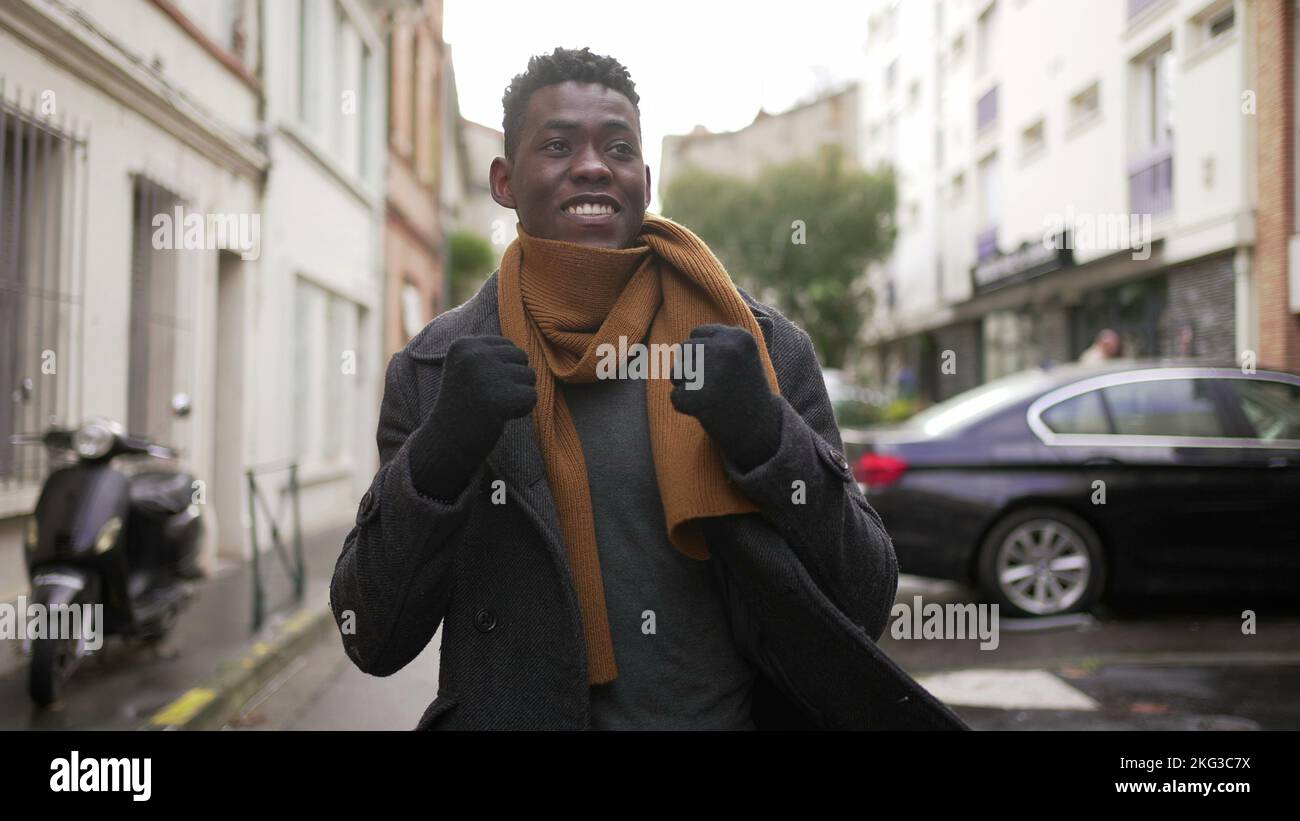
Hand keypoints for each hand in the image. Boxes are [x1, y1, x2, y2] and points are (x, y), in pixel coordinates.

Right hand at [409, 335, 536, 499]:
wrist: (445, 443)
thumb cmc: (462, 405)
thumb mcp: (466, 367)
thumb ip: (489, 352)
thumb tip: (521, 347)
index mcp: (464, 344)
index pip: (507, 346)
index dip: (501, 369)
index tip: (478, 386)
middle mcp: (474, 355)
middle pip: (521, 357)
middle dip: (512, 379)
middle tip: (487, 397)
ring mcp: (487, 376)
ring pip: (530, 376)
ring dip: (517, 395)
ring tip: (491, 406)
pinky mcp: (501, 399)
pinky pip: (531, 397)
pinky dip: (521, 410)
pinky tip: (499, 416)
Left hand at [669, 324, 781, 471]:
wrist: (761, 428)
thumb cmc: (746, 390)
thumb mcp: (743, 355)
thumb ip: (719, 340)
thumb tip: (685, 338)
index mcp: (739, 337)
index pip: (696, 334)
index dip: (702, 354)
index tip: (720, 370)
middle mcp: (727, 350)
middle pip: (684, 350)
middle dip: (690, 368)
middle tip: (714, 386)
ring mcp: (714, 374)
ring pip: (675, 372)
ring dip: (686, 386)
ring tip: (710, 396)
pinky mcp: (700, 399)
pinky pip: (675, 397)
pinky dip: (685, 407)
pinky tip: (706, 411)